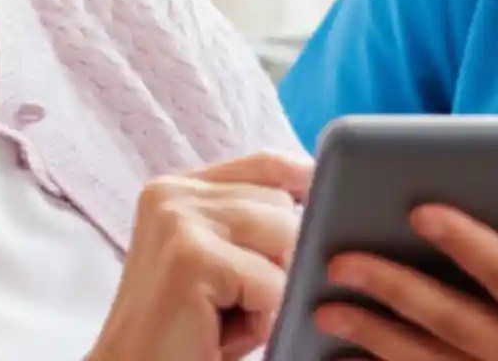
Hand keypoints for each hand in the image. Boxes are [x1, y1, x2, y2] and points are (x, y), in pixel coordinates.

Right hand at [88, 153, 312, 360]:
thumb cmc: (191, 328)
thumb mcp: (228, 260)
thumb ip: (259, 220)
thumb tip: (324, 187)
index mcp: (178, 189)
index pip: (266, 163)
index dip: (304, 183)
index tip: (325, 207)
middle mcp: (173, 196)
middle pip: (283, 204)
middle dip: (281, 258)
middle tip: (235, 300)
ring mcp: (178, 222)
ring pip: (285, 238)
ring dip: (272, 289)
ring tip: (227, 314)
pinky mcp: (190, 259)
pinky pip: (271, 283)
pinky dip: (261, 318)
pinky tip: (220, 334)